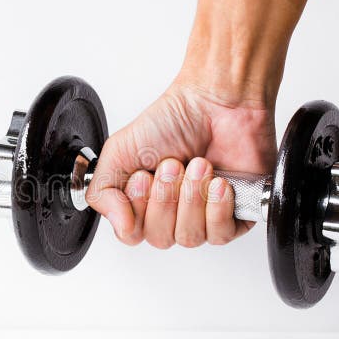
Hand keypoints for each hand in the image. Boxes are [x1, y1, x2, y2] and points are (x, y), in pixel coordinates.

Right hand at [86, 81, 276, 247]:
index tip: (143, 176)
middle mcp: (172, 213)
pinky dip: (217, 207)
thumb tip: (120, 226)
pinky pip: (221, 234)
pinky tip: (218, 183)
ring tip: (199, 165)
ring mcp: (203, 216)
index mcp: (143, 203)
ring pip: (190, 237)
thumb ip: (103, 191)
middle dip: (166, 197)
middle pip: (161, 238)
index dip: (138, 208)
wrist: (217, 101)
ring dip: (191, 197)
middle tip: (173, 164)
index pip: (132, 233)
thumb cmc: (173, 120)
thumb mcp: (119, 150)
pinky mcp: (235, 215)